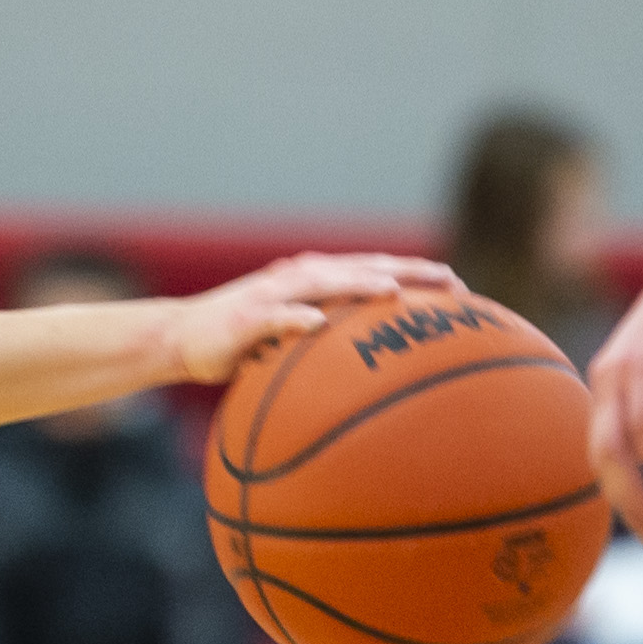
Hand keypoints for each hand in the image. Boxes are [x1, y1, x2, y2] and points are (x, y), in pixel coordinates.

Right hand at [161, 252, 457, 384]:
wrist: (182, 337)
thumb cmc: (246, 343)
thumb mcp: (295, 342)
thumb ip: (330, 346)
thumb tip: (379, 375)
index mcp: (317, 281)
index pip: (375, 272)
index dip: (416, 276)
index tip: (459, 287)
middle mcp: (300, 278)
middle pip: (361, 269)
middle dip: (405, 272)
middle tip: (450, 281)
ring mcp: (273, 295)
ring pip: (323, 284)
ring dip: (356, 284)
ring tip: (391, 291)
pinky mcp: (245, 317)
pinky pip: (274, 318)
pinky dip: (295, 319)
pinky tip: (317, 325)